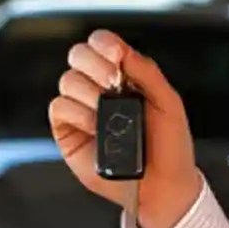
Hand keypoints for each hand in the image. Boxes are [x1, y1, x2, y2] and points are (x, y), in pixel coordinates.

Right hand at [49, 29, 203, 227]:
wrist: (161, 184)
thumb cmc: (169, 145)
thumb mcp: (168, 101)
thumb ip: (146, 71)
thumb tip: (122, 49)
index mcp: (124, 76)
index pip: (102, 44)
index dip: (104, 43)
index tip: (117, 56)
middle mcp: (99, 88)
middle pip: (78, 55)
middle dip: (95, 64)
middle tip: (114, 83)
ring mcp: (82, 108)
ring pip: (68, 80)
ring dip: (90, 93)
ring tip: (109, 113)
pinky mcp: (68, 130)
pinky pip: (59, 107)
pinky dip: (78, 114)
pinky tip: (96, 127)